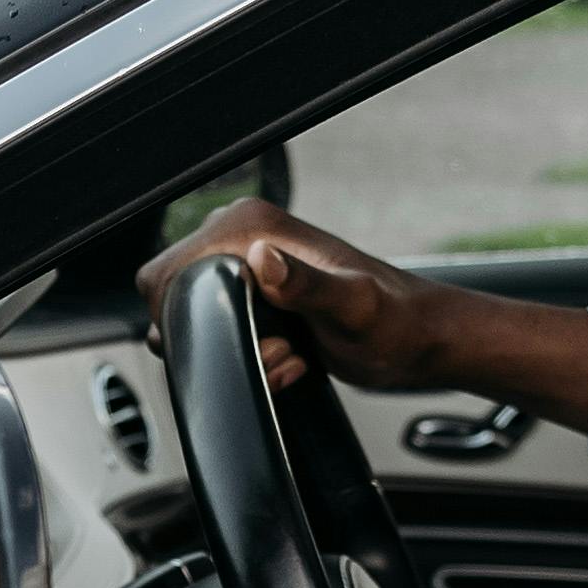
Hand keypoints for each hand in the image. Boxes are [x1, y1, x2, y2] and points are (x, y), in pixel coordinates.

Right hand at [135, 197, 587, 422]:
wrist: (420, 343)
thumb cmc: (396, 323)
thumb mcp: (353, 307)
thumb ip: (308, 284)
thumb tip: (261, 259)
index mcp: (252, 226)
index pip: (166, 269)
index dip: (185, 316)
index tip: (235, 338)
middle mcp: (245, 240)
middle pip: (177, 301)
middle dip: (216, 341)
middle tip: (274, 350)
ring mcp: (251, 271)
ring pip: (202, 326)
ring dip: (238, 354)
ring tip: (287, 356)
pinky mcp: (260, 300)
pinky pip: (226, 337)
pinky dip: (253, 360)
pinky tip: (292, 361)